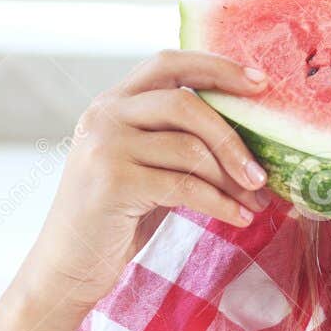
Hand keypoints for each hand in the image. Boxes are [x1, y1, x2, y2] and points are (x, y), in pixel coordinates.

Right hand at [22, 50, 274, 311]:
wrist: (67, 267)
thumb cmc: (117, 216)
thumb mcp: (148, 166)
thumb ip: (180, 139)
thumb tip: (253, 135)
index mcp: (114, 102)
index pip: (170, 63)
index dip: (218, 68)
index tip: (261, 84)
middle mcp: (104, 114)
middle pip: (186, 103)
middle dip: (233, 138)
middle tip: (263, 173)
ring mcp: (104, 146)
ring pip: (190, 148)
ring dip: (232, 179)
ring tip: (256, 202)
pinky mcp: (112, 181)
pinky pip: (184, 186)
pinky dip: (220, 204)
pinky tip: (240, 218)